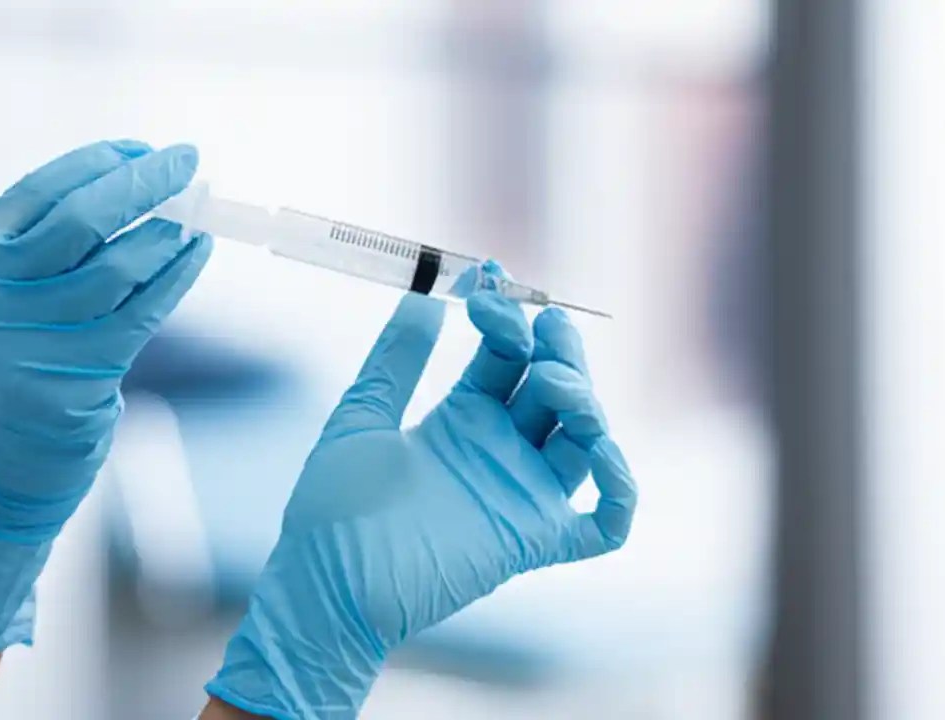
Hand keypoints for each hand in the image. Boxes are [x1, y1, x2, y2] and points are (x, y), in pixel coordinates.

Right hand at [0, 140, 212, 649]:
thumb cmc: (15, 373)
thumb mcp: (4, 306)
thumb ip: (50, 254)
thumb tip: (140, 188)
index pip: (36, 192)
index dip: (94, 162)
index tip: (142, 145)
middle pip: (80, 220)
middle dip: (143, 181)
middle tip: (188, 158)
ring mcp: (28, 344)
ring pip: (118, 268)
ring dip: (169, 233)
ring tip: (201, 211)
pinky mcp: (71, 382)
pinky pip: (141, 314)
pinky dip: (177, 276)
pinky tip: (199, 252)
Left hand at [206, 282, 636, 718]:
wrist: (325, 586)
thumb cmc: (332, 512)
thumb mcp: (361, 417)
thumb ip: (396, 359)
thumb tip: (424, 296)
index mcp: (463, 420)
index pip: (509, 356)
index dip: (507, 316)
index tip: (486, 279)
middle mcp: (501, 453)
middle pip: (558, 389)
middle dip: (558, 348)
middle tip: (540, 320)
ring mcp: (521, 496)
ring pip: (586, 441)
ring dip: (584, 401)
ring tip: (549, 380)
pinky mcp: (532, 541)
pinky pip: (603, 523)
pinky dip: (619, 488)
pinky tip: (601, 448)